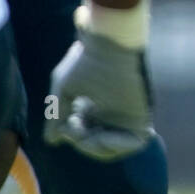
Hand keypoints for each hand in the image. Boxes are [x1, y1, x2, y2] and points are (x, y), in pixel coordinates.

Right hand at [45, 19, 154, 161]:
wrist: (109, 45)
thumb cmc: (86, 61)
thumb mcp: (64, 91)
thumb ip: (57, 116)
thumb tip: (52, 141)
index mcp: (97, 106)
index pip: (86, 134)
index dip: (74, 136)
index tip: (65, 125)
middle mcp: (114, 114)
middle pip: (98, 145)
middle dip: (82, 143)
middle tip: (73, 128)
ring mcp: (129, 117)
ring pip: (114, 148)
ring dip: (95, 147)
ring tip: (85, 132)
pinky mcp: (142, 116)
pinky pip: (134, 143)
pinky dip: (117, 145)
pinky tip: (102, 136)